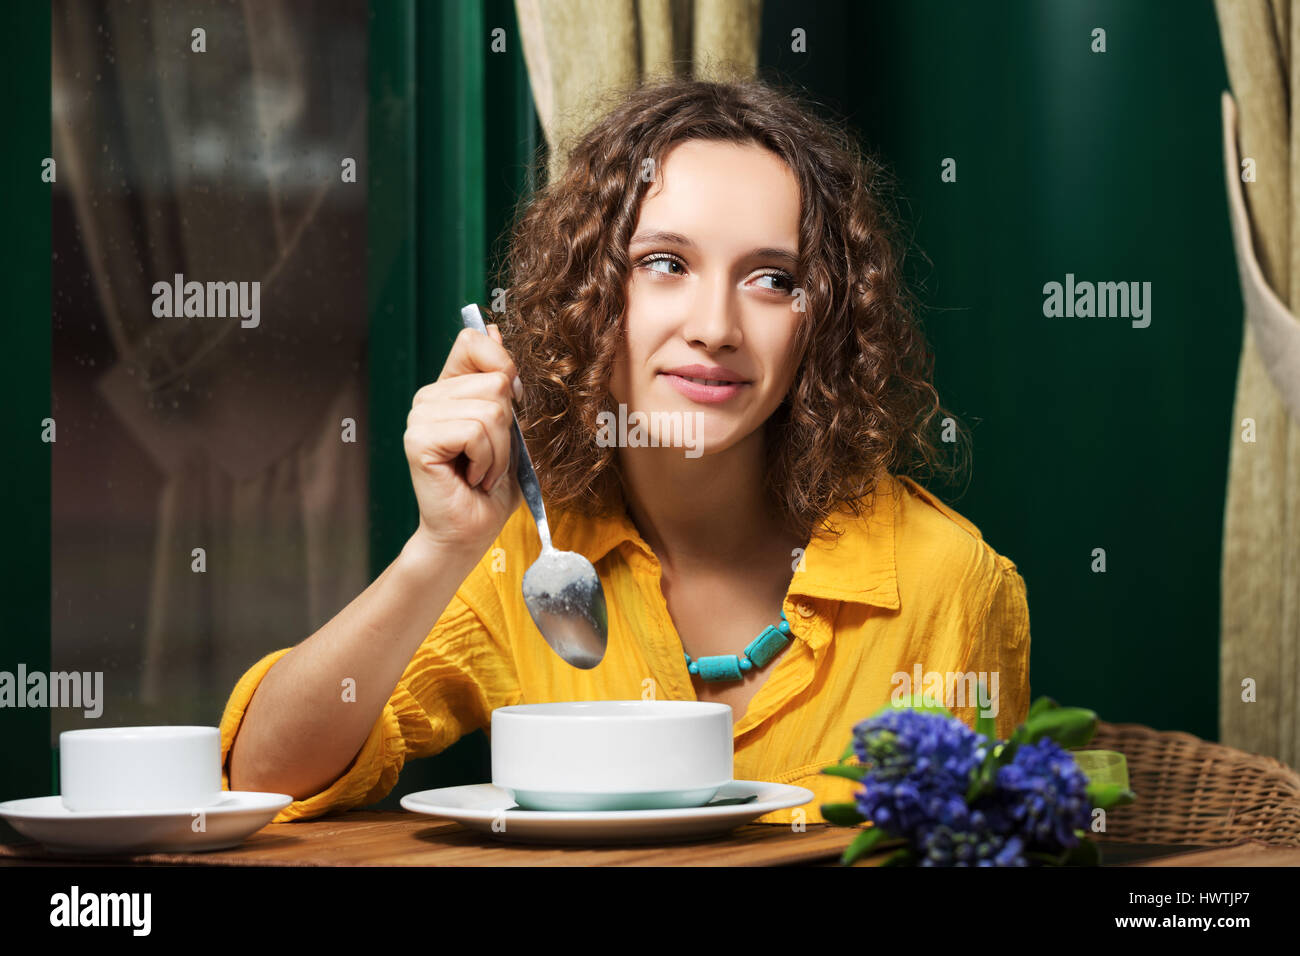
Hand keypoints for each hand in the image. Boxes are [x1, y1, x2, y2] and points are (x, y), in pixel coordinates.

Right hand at [403, 322, 523, 558]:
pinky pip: (475, 432)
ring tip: (481, 471)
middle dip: (508, 427)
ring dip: (499, 451)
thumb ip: (501, 380)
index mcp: (449, 387)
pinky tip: (471, 478)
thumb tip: (492, 325)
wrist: (471, 531)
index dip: (503, 366)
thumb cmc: (493, 484)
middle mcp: (429, 397)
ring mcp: (419, 417)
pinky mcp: (418, 440)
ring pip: (490, 409)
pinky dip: (487, 460)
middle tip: (490, 458)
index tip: (510, 406)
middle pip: (495, 380)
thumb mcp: (509, 426)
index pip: (473, 341)